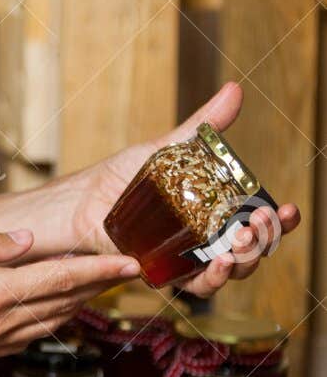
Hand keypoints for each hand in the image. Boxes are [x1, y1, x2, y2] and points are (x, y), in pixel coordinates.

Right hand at [0, 227, 141, 366]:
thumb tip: (29, 243)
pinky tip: (49, 309)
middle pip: (61, 305)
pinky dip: (45, 322)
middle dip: (96, 287)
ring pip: (46, 326)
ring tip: (94, 287)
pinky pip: (22, 339)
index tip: (131, 262)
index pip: (60, 279)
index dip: (100, 270)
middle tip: (123, 268)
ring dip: (74, 306)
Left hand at [69, 80, 300, 297]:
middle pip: (252, 248)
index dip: (281, 221)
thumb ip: (204, 126)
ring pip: (230, 270)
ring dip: (243, 261)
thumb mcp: (170, 148)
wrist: (85, 198)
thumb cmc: (126, 175)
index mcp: (218, 211)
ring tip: (239, 244)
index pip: (260, 220)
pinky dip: (211, 279)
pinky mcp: (166, 273)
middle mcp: (210, 238)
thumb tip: (235, 90)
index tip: (290, 211)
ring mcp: (190, 258)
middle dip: (264, 240)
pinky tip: (216, 264)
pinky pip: (195, 286)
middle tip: (259, 223)